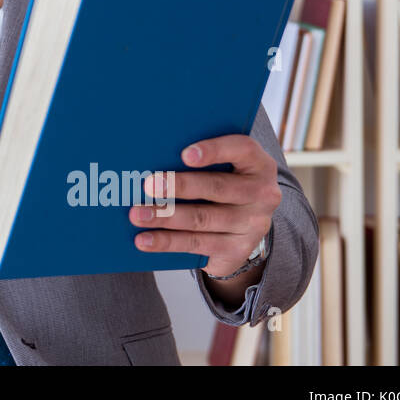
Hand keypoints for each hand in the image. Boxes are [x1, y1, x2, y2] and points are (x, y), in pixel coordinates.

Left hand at [127, 133, 280, 278]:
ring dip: (165, 217)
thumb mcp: (223, 166)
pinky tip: (144, 240)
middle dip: (180, 186)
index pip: (242, 149)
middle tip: (148, 185)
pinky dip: (167, 242)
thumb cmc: (222, 181)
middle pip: (217, 188)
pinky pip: (197, 245)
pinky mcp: (237, 250)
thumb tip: (152, 152)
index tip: (185, 155)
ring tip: (137, 214)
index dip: (214, 150)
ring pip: (202, 219)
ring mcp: (252, 225)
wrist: (243, 225)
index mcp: (258, 164)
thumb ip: (198, 158)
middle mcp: (262, 194)